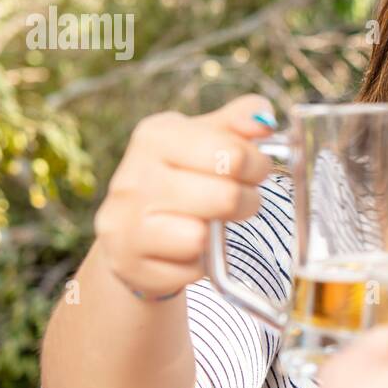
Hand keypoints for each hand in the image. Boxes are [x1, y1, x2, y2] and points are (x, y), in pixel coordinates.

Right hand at [93, 95, 275, 297]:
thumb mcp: (206, 140)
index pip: (232, 154)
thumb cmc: (180, 178)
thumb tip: (263, 117)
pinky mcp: (128, 264)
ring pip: (200, 237)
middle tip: (242, 201)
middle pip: (224, 197)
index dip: (257, 166)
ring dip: (218, 237)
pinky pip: (189, 270)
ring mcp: (124, 223)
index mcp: (155, 136)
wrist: (133, 233)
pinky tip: (185, 250)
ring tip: (211, 225)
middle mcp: (133, 177)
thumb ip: (237, 123)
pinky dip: (199, 264)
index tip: (256, 171)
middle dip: (247, 202)